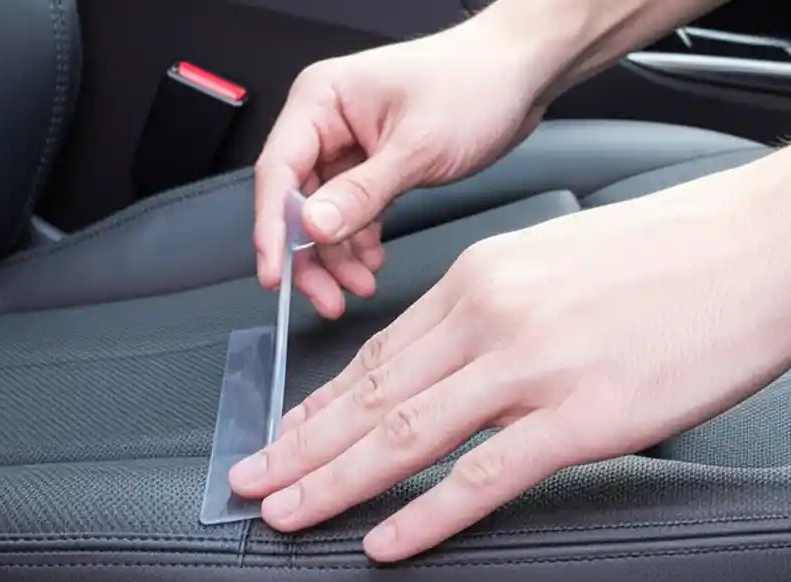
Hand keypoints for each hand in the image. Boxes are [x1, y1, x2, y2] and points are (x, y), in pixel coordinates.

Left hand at [231, 172, 790, 561]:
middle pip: (371, 394)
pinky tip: (383, 540)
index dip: (323, 401)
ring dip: (334, 481)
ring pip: (405, 435)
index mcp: (484, 276)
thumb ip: (501, 306)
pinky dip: (423, 516)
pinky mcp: (583, 418)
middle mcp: (491, 318)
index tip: (288, 430)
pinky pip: (482, 477)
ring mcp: (532, 369)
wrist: (772, 240)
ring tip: (285, 512)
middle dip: (301, 444)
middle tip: (252, 479)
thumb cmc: (676, 250)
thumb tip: (461, 351)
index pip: (381, 352)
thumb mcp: (560, 258)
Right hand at [253, 17, 555, 317]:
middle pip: (295, 200)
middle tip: (327, 297)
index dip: (271, 229)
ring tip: (362, 284)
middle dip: (310, 254)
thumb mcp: (416, 147)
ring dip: (338, 255)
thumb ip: (362, 193)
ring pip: (323, 214)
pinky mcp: (372, 163)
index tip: (274, 275)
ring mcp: (348, 144)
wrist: (519, 74)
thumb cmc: (474, 84)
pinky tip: (372, 262)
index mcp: (321, 100)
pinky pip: (351, 212)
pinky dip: (359, 241)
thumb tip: (313, 227)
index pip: (277, 172)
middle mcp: (327, 121)